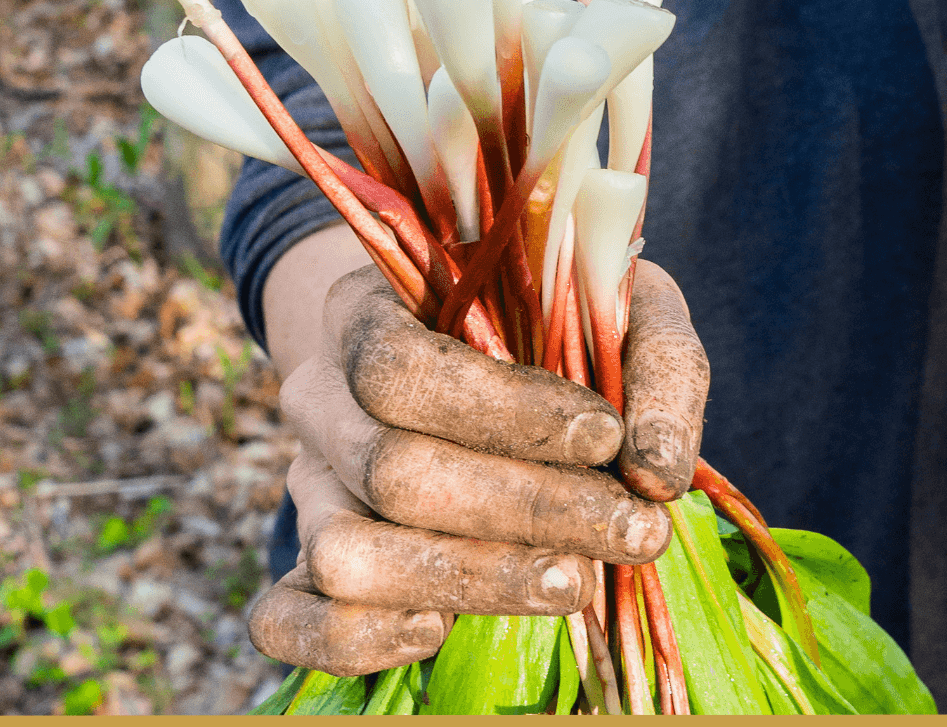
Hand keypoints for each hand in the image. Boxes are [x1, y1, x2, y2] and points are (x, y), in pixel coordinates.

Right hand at [247, 259, 709, 675]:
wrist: (463, 355)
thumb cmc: (546, 325)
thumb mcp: (614, 309)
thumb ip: (655, 368)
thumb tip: (657, 471)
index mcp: (368, 309)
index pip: (398, 365)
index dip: (501, 410)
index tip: (605, 434)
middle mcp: (319, 397)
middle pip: (388, 469)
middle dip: (525, 510)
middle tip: (632, 530)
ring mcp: (308, 485)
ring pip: (344, 554)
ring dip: (469, 581)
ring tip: (576, 583)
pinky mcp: (306, 564)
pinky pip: (289, 620)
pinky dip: (356, 639)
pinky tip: (439, 633)